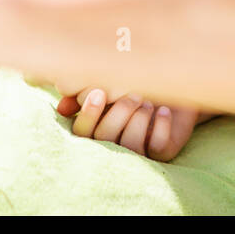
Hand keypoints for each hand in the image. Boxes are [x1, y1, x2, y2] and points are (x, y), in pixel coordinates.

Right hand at [55, 85, 199, 161]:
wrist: (172, 82)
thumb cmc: (135, 82)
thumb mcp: (110, 84)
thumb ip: (84, 93)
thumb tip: (62, 108)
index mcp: (97, 128)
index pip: (82, 131)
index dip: (88, 114)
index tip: (99, 92)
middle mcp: (114, 143)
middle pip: (106, 137)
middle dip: (119, 113)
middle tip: (134, 95)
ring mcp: (139, 150)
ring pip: (131, 146)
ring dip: (139, 120)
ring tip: (147, 103)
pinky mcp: (162, 151)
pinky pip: (158, 147)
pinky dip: (161, 126)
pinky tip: (164, 110)